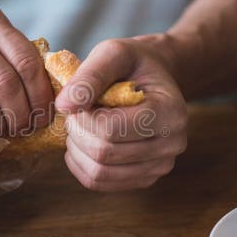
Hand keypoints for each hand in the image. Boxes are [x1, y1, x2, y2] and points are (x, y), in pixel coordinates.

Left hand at [56, 36, 187, 191]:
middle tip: (76, 113)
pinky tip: (81, 143)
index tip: (79, 100)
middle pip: (104, 154)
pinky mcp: (145, 177)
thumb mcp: (112, 53)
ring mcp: (160, 165)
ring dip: (77, 150)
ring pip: (100, 174)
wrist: (152, 77)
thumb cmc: (132, 63)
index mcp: (170, 111)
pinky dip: (81, 165)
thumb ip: (89, 76)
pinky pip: (101, 183)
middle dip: (77, 133)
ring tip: (79, 127)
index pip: (111, 129)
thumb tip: (64, 106)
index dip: (82, 117)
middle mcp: (172, 144)